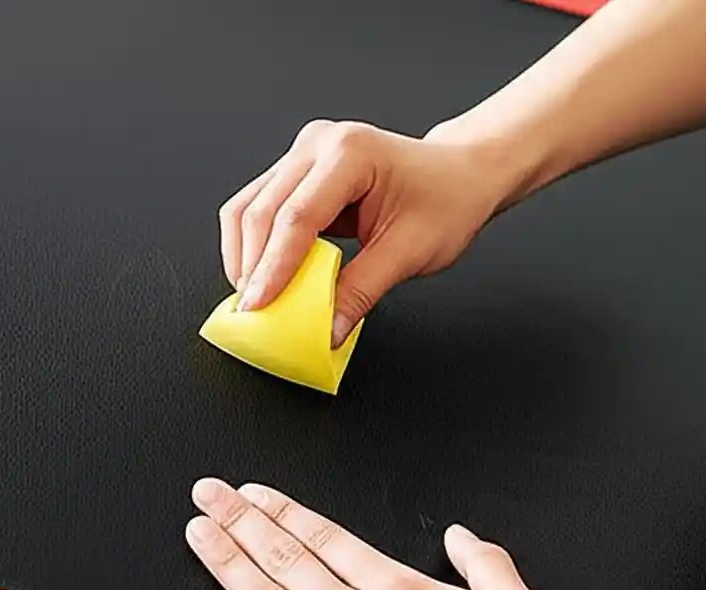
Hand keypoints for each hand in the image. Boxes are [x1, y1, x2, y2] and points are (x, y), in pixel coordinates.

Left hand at [184, 477, 632, 589]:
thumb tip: (460, 536)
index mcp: (398, 587)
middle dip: (239, 520)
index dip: (282, 510)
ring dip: (226, 564)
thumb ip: (485, 561)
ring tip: (199, 536)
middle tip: (207, 495)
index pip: (323, 535)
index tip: (252, 494)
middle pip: (285, 556)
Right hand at [218, 120, 511, 347]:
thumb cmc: (447, 200)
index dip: (273, 267)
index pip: (297, 216)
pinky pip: (259, 207)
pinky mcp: (297, 170)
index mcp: (351, 154)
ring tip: (254, 298)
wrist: (460, 175)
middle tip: (253, 313)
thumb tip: (325, 329)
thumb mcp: (410, 252)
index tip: (259, 306)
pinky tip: (261, 276)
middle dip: (252, 266)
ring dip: (245, 256)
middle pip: (262, 210)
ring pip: (248, 207)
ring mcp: (304, 153)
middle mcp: (319, 144)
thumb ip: (362, 291)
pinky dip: (256, 246)